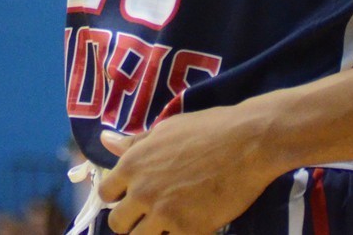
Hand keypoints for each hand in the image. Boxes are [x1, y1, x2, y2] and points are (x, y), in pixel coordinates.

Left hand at [96, 105, 278, 234]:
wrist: (248, 142)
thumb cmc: (207, 129)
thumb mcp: (165, 130)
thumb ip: (134, 144)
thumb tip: (105, 140)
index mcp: (133, 164)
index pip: (106, 193)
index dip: (118, 196)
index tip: (131, 196)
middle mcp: (142, 191)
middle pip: (118, 224)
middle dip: (131, 220)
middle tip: (151, 214)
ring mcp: (164, 214)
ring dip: (152, 232)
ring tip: (168, 223)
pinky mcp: (189, 230)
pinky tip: (190, 225)